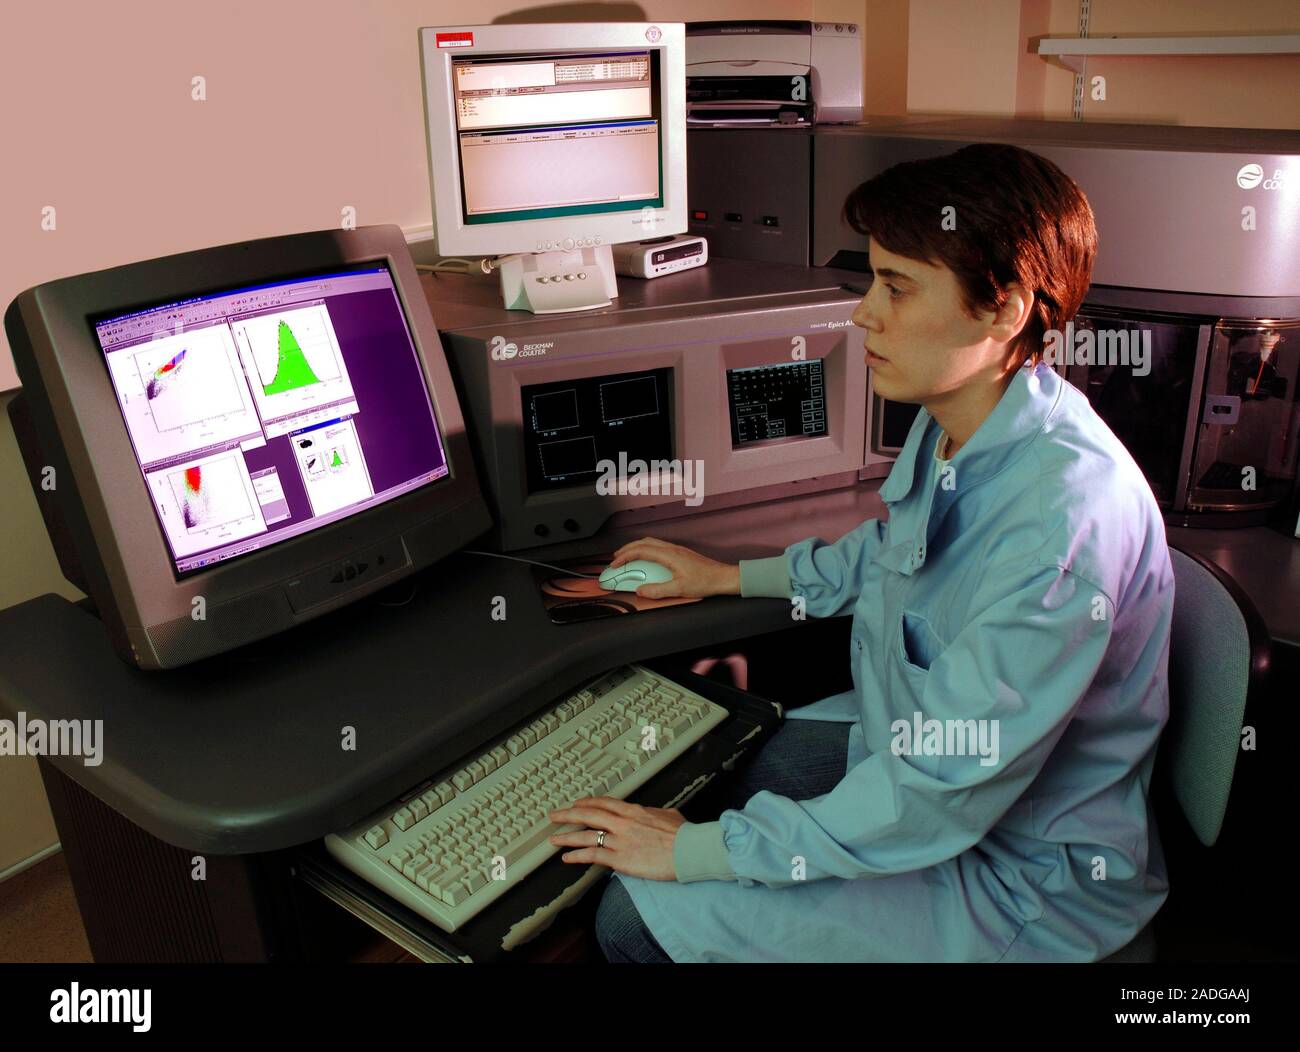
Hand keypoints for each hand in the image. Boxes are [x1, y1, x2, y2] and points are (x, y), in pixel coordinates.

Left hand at [549, 797, 686, 880]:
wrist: (689, 850)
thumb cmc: (683, 835)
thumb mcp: (668, 814)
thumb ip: (655, 813)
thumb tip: (655, 813)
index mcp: (633, 810)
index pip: (604, 803)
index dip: (587, 802)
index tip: (577, 803)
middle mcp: (623, 823)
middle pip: (589, 814)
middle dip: (569, 814)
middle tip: (555, 816)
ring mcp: (620, 841)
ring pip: (586, 835)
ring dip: (567, 837)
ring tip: (554, 839)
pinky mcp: (620, 859)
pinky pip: (593, 855)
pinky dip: (578, 856)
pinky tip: (568, 858)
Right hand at [607, 536, 739, 598]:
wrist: (723, 577)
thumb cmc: (706, 581)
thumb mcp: (679, 589)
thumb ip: (658, 590)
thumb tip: (641, 590)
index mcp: (669, 555)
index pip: (640, 551)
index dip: (624, 557)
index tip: (615, 565)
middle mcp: (672, 549)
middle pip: (643, 543)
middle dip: (626, 549)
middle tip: (616, 559)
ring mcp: (676, 550)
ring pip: (650, 543)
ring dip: (636, 549)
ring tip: (627, 558)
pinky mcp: (680, 554)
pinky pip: (658, 547)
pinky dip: (646, 551)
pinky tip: (646, 561)